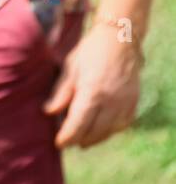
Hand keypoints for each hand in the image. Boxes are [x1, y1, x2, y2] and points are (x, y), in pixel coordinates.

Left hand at [44, 22, 143, 148]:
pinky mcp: (133, 102)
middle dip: (80, 139)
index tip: (58, 143)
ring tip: (83, 140)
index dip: (67, 136)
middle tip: (68, 142)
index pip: (78, 124)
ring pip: (110, 131)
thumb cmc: (90, 52)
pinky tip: (102, 130)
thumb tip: (49, 112)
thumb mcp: (70, 69)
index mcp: (92, 92)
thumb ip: (61, 93)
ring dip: (95, 138)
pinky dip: (111, 130)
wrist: (119, 40)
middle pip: (94, 131)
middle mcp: (111, 101)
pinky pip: (123, 124)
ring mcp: (125, 103)